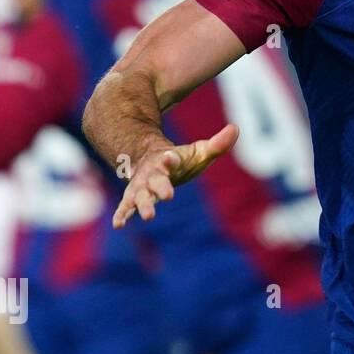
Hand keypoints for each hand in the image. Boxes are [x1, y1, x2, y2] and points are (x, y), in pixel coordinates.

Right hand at [112, 124, 238, 227]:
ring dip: (143, 205)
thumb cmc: (181, 159)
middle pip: (156, 180)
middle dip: (161, 187)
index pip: (170, 159)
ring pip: (140, 195)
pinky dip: (122, 214)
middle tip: (168, 195)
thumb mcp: (199, 151)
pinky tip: (118, 225)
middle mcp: (152, 173)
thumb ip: (218, 143)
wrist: (149, 159)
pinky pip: (125, 206)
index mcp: (169, 160)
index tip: (169, 157)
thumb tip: (235, 128)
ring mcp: (141, 185)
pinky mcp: (133, 196)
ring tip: (148, 216)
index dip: (170, 158)